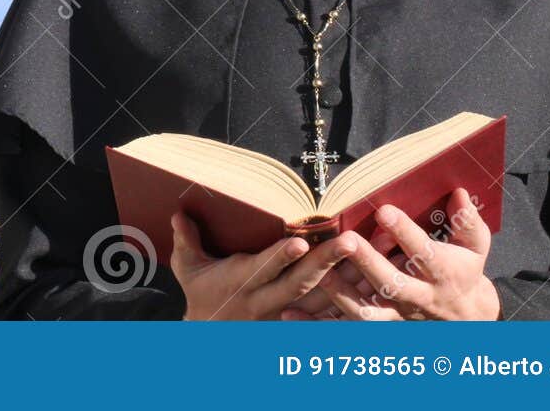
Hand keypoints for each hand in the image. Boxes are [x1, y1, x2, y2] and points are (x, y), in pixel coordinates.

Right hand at [170, 209, 364, 319]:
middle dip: (326, 262)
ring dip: (347, 280)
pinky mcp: (298, 326)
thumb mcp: (187, 268)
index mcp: (240, 282)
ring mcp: (284, 317)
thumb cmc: (201, 293)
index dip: (281, 257)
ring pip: (320, 300)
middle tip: (350, 242)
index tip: (301, 242)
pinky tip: (371, 285)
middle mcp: (265, 302)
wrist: (210, 335)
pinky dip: (349, 301)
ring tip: (370, 257)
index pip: (263, 269)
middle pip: (299, 284)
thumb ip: (187, 241)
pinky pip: (328, 316)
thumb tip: (179, 214)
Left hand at [284, 188, 499, 320]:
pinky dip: (317, 324)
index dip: (404, 232)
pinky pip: (344, 328)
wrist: (466, 319)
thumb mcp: (475, 247)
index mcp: (440, 272)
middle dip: (368, 262)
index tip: (384, 211)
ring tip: (320, 274)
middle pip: (391, 282)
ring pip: (367, 311)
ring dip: (341, 294)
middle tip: (347, 241)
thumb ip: (466, 221)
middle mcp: (416, 296)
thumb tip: (457, 192)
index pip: (422, 251)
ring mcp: (395, 314)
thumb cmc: (463, 271)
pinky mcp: (377, 326)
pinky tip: (288, 313)